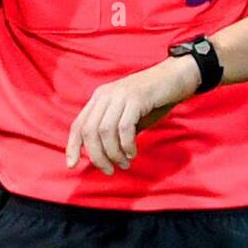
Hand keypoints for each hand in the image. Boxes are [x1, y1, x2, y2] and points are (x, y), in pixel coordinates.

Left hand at [65, 55, 200, 174]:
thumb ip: (114, 131)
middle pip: (89, 131)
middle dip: (97, 156)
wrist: (176, 77)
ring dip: (114, 153)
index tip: (72, 165)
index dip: (72, 146)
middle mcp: (106, 94)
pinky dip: (127, 145)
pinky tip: (133, 153)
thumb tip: (103, 156)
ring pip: (105, 131)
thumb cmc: (153, 100)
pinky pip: (124, 127)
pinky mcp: (136, 97)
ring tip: (125, 163)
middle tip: (109, 170)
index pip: (78, 124)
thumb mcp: (127, 115)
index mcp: (99, 97)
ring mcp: (120, 94)